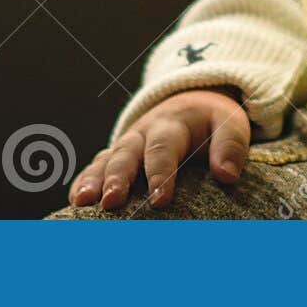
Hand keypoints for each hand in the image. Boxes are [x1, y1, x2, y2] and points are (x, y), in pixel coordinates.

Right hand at [68, 86, 248, 210]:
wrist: (190, 104)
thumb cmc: (212, 123)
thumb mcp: (229, 125)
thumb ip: (230, 146)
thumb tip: (227, 175)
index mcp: (172, 124)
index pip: (164, 148)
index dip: (161, 174)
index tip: (159, 200)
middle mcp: (143, 133)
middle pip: (127, 153)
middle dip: (118, 177)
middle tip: (111, 202)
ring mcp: (127, 144)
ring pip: (106, 159)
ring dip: (93, 179)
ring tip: (83, 201)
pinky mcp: (116, 155)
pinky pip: (96, 165)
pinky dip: (84, 180)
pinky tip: (75, 200)